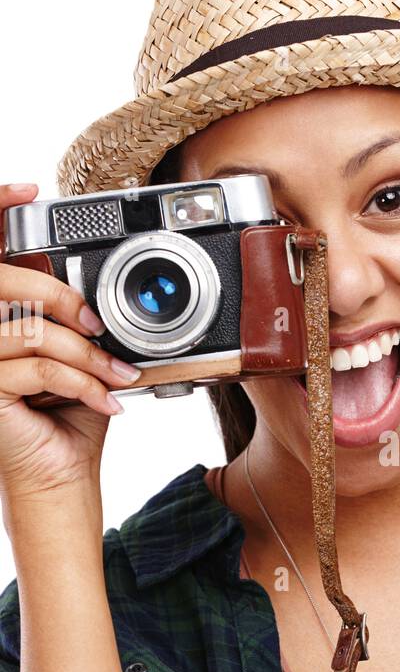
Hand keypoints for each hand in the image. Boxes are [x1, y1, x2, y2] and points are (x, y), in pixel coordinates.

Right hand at [0, 183, 142, 509]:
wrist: (62, 483)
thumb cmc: (69, 422)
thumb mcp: (80, 357)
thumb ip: (75, 318)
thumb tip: (97, 288)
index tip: (27, 189)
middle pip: (6, 285)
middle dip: (65, 302)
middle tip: (103, 332)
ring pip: (30, 330)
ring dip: (86, 355)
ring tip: (116, 378)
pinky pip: (36, 366)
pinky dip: (82, 382)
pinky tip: (106, 401)